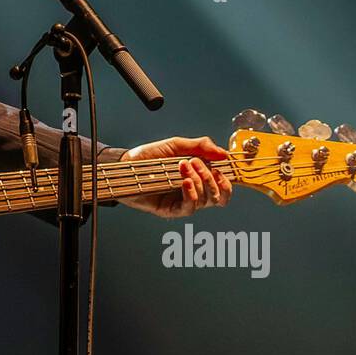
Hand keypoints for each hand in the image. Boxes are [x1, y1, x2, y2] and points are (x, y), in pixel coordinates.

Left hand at [113, 136, 231, 217]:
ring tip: (183, 166)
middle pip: (218, 196)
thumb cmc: (151, 156)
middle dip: (212, 178)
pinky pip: (189, 208)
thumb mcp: (177, 145)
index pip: (223, 187)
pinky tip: (185, 181)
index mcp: (199, 178)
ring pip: (206, 201)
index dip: (227, 180)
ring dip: (199, 182)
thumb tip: (224, 154)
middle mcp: (194, 192)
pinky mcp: (171, 210)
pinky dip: (191, 194)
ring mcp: (183, 201)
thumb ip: (201, 146)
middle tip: (195, 163)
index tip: (222, 166)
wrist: (128, 163)